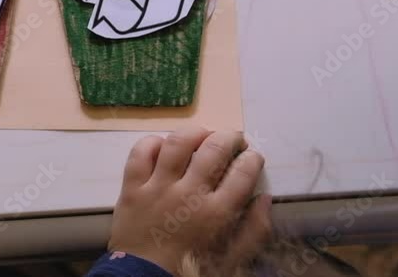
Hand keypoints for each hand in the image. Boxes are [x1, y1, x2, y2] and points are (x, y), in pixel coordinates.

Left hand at [108, 128, 271, 275]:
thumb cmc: (192, 270)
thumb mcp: (232, 261)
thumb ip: (254, 231)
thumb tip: (265, 198)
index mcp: (217, 213)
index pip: (243, 172)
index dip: (252, 159)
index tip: (253, 156)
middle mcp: (188, 193)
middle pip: (214, 149)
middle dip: (230, 138)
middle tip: (234, 139)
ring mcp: (157, 187)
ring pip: (177, 143)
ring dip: (195, 133)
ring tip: (203, 136)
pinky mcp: (132, 186)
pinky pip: (141, 152)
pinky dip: (154, 142)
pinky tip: (164, 146)